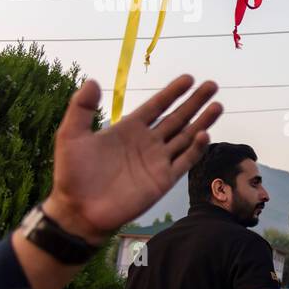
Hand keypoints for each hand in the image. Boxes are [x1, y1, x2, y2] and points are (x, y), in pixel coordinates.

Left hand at [42, 75, 220, 244]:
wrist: (79, 209)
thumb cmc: (72, 173)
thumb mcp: (71, 135)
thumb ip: (81, 108)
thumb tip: (93, 80)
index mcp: (129, 129)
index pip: (156, 106)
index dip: (172, 93)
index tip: (189, 79)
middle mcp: (148, 142)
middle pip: (177, 118)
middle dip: (195, 102)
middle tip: (211, 86)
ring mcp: (158, 161)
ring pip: (186, 137)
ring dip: (203, 122)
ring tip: (218, 106)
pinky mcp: (164, 179)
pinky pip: (185, 161)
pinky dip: (196, 149)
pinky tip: (204, 134)